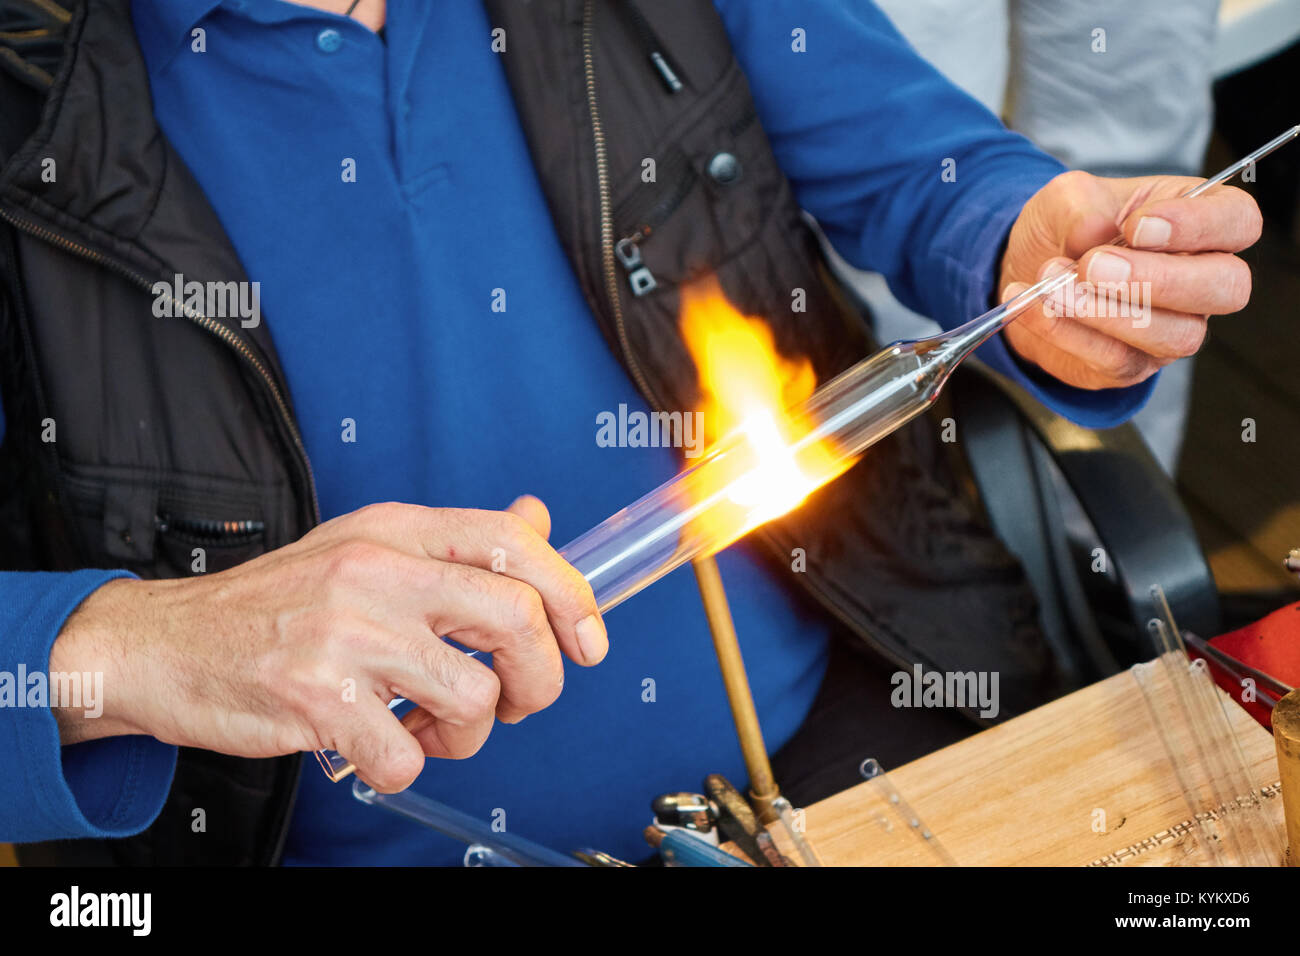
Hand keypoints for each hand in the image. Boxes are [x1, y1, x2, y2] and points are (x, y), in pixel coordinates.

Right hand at [49, 496, 604, 791]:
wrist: (164, 643)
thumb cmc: (276, 603)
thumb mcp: (367, 545)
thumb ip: (455, 543)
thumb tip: (537, 519)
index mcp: (396, 530)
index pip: (514, 542)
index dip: (572, 595)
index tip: (589, 642)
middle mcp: (375, 571)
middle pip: (515, 620)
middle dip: (540, 679)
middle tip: (516, 701)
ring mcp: (344, 634)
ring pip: (473, 698)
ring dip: (467, 735)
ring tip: (427, 727)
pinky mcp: (313, 699)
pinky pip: (404, 758)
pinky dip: (404, 767)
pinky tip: (380, 746)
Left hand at [998, 170, 1261, 389]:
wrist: (1023, 272)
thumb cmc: (1065, 228)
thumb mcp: (1065, 198)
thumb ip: (1080, 207)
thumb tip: (1092, 235)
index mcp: (1200, 220)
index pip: (1237, 221)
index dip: (1197, 225)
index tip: (1137, 225)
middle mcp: (1201, 278)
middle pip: (1226, 287)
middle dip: (1158, 279)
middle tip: (1092, 266)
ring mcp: (1173, 327)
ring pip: (1176, 335)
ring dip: (1108, 313)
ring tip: (1052, 288)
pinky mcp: (1133, 365)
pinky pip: (1117, 361)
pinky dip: (1070, 334)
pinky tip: (1034, 309)